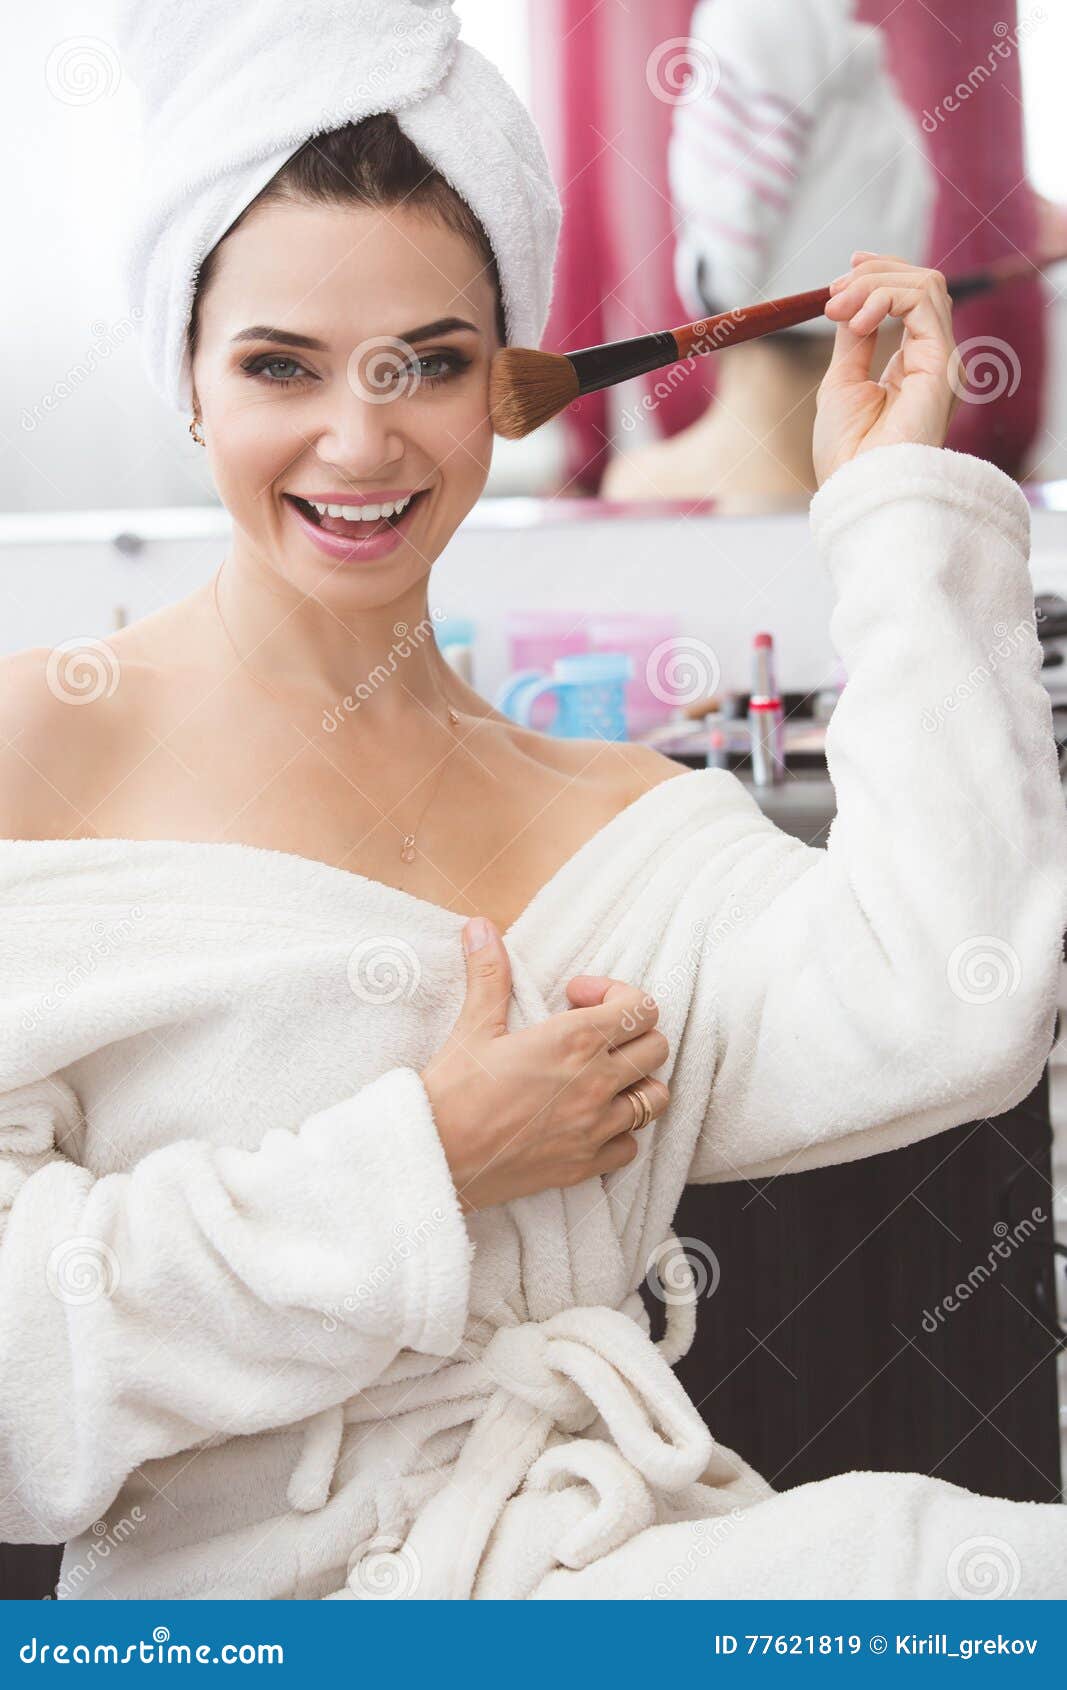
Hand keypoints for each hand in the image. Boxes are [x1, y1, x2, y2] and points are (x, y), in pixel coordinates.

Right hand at [420, 919, 670, 1212]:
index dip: (617, 996)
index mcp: (574, 1041)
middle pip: (657, 1048)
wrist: (433, 1157)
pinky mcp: (584, 1165)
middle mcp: (595, 1083)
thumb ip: (489, 973)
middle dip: (632, 1034)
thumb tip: (480, 926)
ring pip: (654, 1099)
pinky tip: (587, 1121)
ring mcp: (595, 1128)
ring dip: (634, 1083)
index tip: (578, 1000)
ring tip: (600, 1077)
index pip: (642, 1008)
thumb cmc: (452, 1091)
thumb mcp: (474, 1026)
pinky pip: (630, 1145)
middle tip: (594, 1036)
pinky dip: (618, 1132)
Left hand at [813, 251, 960, 486]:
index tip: (840, 277)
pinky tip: (858, 320)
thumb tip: (850, 300)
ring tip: (839, 309)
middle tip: (832, 295)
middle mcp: (934, 359)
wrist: (856, 490)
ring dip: (874, 284)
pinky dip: (885, 296)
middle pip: (921, 284)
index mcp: (913, 366)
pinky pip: (923, 299)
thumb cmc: (847, 454)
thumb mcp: (841, 382)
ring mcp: (942, 360)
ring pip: (924, 284)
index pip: (911, 300)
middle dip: (872, 275)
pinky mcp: (942, 362)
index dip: (879, 276)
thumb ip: (853, 340)